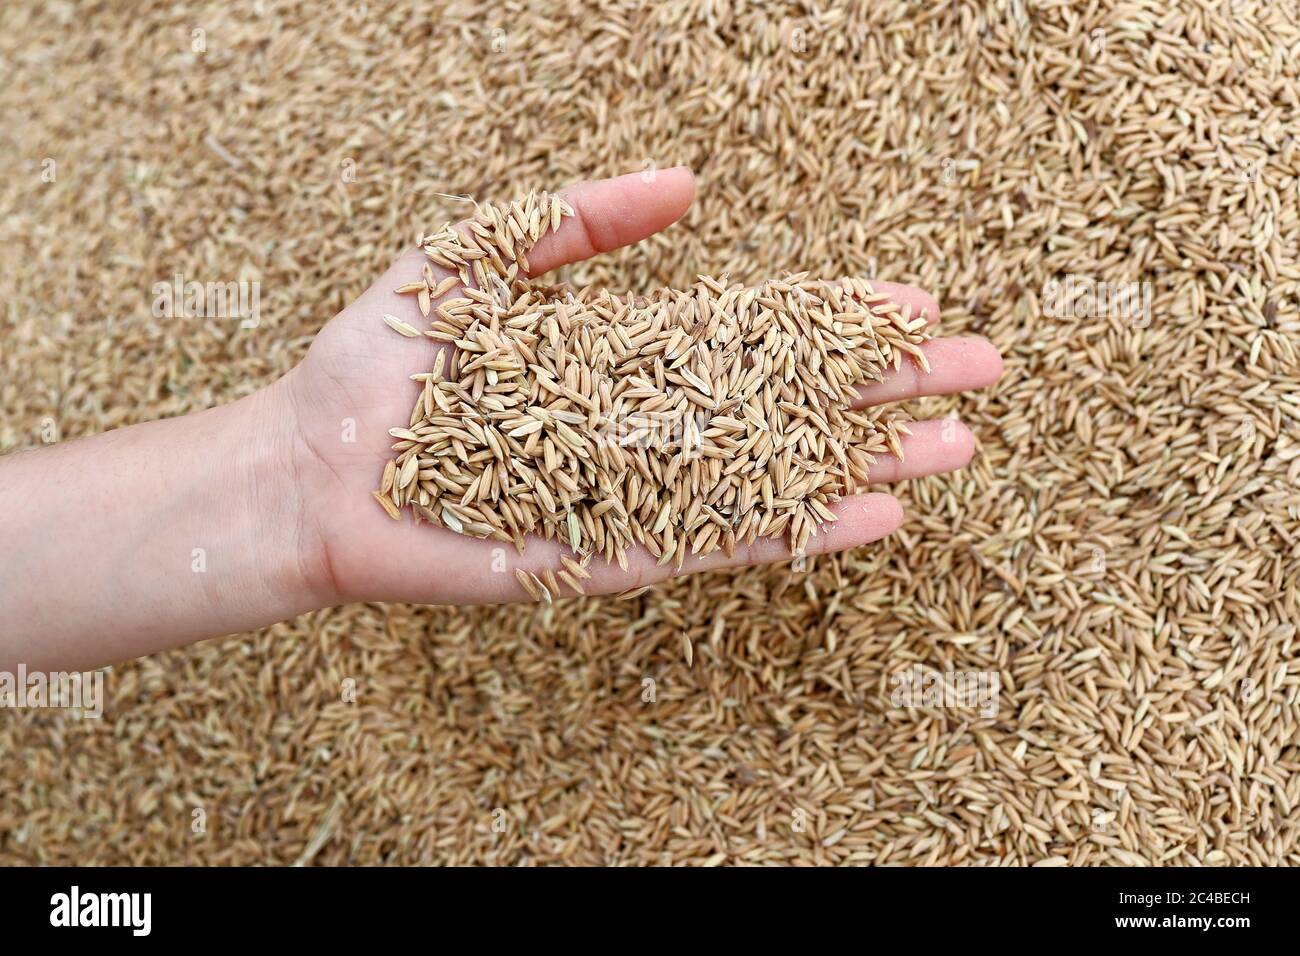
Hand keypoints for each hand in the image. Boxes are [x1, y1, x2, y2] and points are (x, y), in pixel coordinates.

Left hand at [281, 168, 1003, 605]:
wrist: (306, 467)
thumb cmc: (378, 361)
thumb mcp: (471, 258)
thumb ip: (576, 222)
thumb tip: (689, 185)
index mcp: (623, 354)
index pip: (754, 332)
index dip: (833, 318)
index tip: (913, 301)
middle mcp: (642, 425)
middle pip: (785, 402)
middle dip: (881, 388)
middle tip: (978, 372)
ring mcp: (632, 493)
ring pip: (769, 474)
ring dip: (864, 461)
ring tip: (953, 448)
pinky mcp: (606, 555)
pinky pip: (712, 541)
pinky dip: (792, 528)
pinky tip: (867, 513)